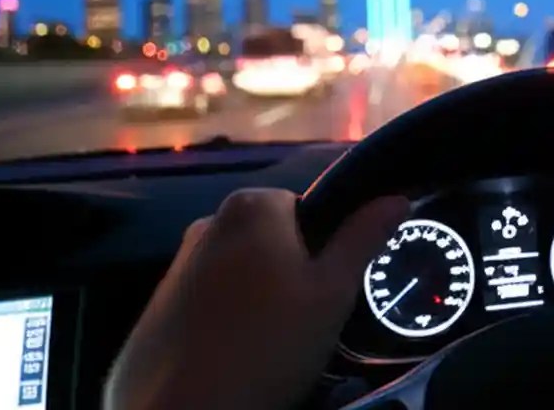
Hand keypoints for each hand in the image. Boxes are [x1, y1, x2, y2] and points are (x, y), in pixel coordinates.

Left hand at [103, 188, 407, 409]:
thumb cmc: (270, 343)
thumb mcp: (333, 292)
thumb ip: (363, 238)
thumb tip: (395, 198)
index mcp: (253, 206)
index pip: (306, 209)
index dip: (324, 249)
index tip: (326, 289)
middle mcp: (208, 222)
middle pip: (271, 239)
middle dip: (290, 272)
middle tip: (304, 320)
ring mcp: (177, 265)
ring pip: (239, 272)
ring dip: (257, 297)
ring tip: (269, 343)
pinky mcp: (158, 307)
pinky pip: (208, 303)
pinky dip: (225, 321)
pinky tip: (235, 355)